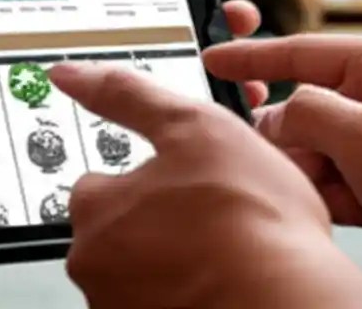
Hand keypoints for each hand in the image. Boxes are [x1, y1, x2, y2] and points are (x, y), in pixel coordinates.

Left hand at [52, 62, 361, 308]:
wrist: (289, 302)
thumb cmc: (251, 225)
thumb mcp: (193, 126)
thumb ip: (128, 96)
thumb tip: (72, 74)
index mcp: (95, 209)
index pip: (101, 183)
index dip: (150, 178)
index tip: (184, 183)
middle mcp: (95, 267)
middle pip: (119, 233)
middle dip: (157, 224)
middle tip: (212, 217)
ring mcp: (120, 307)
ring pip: (142, 273)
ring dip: (173, 262)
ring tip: (226, 251)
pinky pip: (164, 303)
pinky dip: (188, 294)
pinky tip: (224, 282)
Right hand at [205, 34, 361, 305]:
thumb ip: (304, 115)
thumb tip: (272, 117)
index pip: (298, 51)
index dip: (250, 58)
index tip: (214, 60)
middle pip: (301, 109)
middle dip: (297, 146)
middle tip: (304, 167)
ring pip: (313, 149)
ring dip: (319, 179)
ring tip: (347, 196)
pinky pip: (334, 178)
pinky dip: (338, 199)